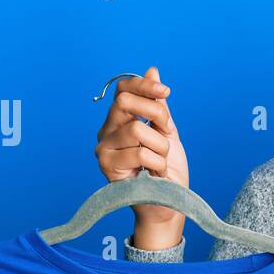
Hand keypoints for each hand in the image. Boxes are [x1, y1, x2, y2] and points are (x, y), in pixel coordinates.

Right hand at [94, 65, 188, 249]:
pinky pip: (139, 152)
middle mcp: (107, 131)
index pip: (123, 89)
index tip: (167, 92)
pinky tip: (155, 174)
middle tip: (167, 132)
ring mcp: (104, 148)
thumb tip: (153, 70)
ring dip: (160, 147)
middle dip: (155, 114)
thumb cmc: (166, 170)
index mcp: (120, 120)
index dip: (144, 85)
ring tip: (160, 162)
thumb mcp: (167, 132)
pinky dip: (157, 163)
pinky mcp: (107, 166)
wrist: (169, 203)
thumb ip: (158, 104)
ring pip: (137, 130)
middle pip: (126, 102)